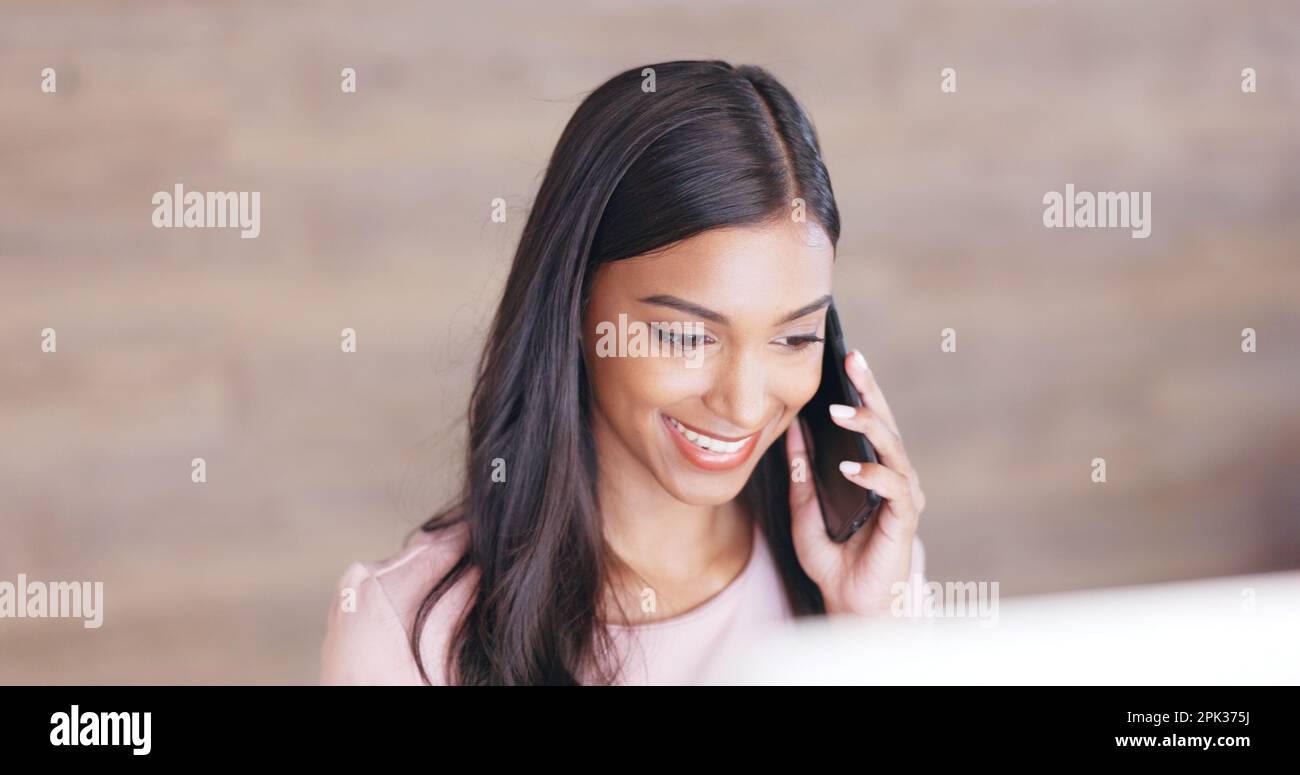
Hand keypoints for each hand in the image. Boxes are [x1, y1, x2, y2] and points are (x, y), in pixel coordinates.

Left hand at [785, 349, 925, 615]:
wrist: (852, 606)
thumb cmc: (836, 562)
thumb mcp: (805, 513)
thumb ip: (801, 475)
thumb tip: (790, 433)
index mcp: (874, 471)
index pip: (868, 422)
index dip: (859, 390)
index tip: (843, 358)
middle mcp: (894, 478)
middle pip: (886, 424)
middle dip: (870, 390)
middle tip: (853, 360)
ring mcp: (903, 497)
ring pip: (893, 449)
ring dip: (868, 427)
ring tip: (840, 411)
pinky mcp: (905, 521)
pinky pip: (895, 489)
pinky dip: (872, 475)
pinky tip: (849, 468)